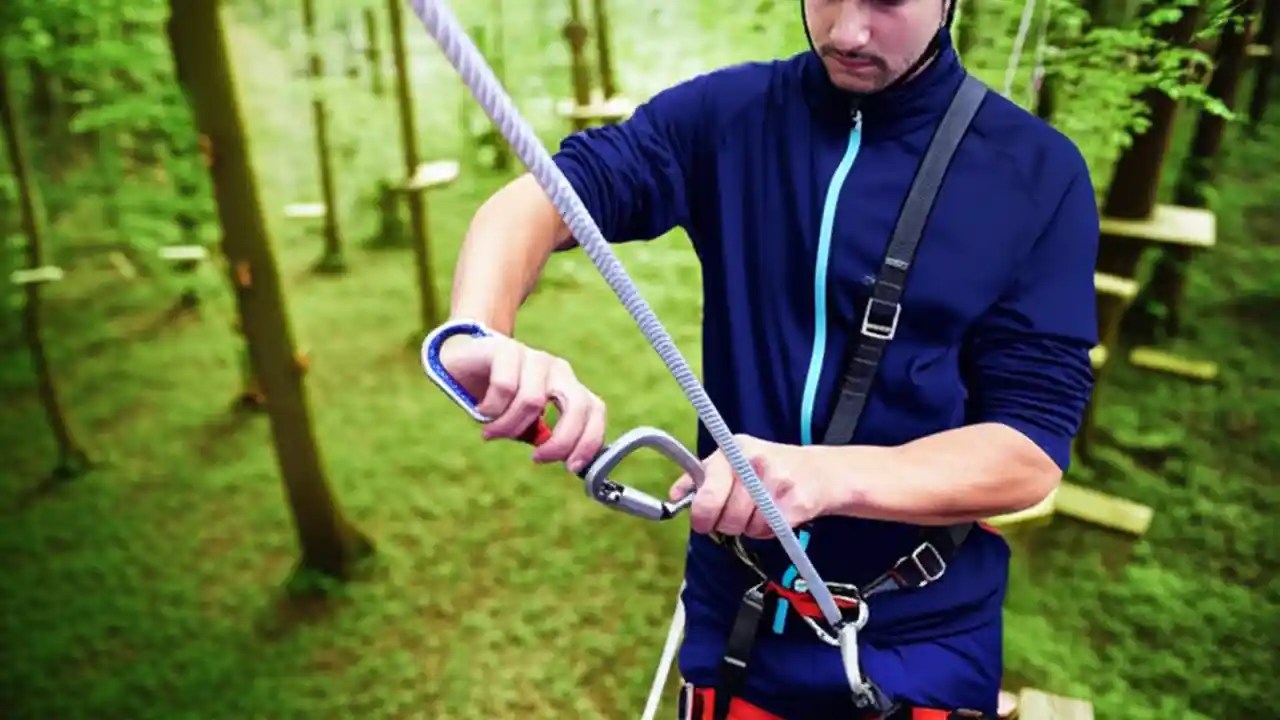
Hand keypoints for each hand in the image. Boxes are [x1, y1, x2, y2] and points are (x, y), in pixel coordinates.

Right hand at [439, 332, 606, 471]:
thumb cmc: (498, 400)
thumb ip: (546, 439)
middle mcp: (557, 369)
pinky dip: (492, 408)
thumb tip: (569, 461)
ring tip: (491, 432)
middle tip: (537, 458)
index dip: (590, 441)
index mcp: (568, 386)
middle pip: (576, 405)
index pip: (595, 410)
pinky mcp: (505, 348)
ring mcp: (533, 357)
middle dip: (560, 441)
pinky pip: (504, 387)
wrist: (461, 363)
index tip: (571, 467)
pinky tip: (482, 410)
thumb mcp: (526, 423)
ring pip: (533, 401)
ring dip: (509, 426)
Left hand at [668, 434, 831, 537]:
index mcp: (732, 451)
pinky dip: (767, 531)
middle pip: (726, 517)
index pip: (707, 494)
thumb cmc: (766, 467)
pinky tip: (774, 516)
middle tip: (732, 518)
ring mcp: (777, 481)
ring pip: (747, 527)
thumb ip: (700, 477)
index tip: (703, 521)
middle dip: (726, 524)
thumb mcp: (731, 462)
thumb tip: (674, 495)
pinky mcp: (796, 502)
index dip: (702, 515)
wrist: (819, 470)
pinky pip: (768, 531)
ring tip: (758, 511)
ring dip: (749, 527)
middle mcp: (754, 462)